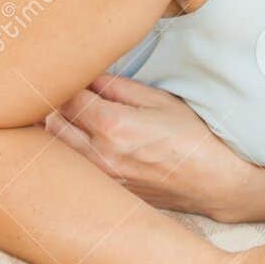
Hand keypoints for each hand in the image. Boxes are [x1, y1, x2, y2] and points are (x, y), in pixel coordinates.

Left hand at [45, 73, 264, 219]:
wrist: (213, 183)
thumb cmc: (192, 137)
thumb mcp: (159, 100)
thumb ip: (117, 86)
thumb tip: (88, 75)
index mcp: (112, 126)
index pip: (66, 97)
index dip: (67, 81)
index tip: (73, 72)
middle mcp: (98, 155)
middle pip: (51, 123)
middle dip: (56, 103)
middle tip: (71, 90)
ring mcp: (99, 178)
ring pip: (55, 148)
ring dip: (58, 128)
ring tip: (75, 114)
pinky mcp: (103, 191)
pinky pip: (71, 167)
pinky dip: (68, 151)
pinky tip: (84, 139)